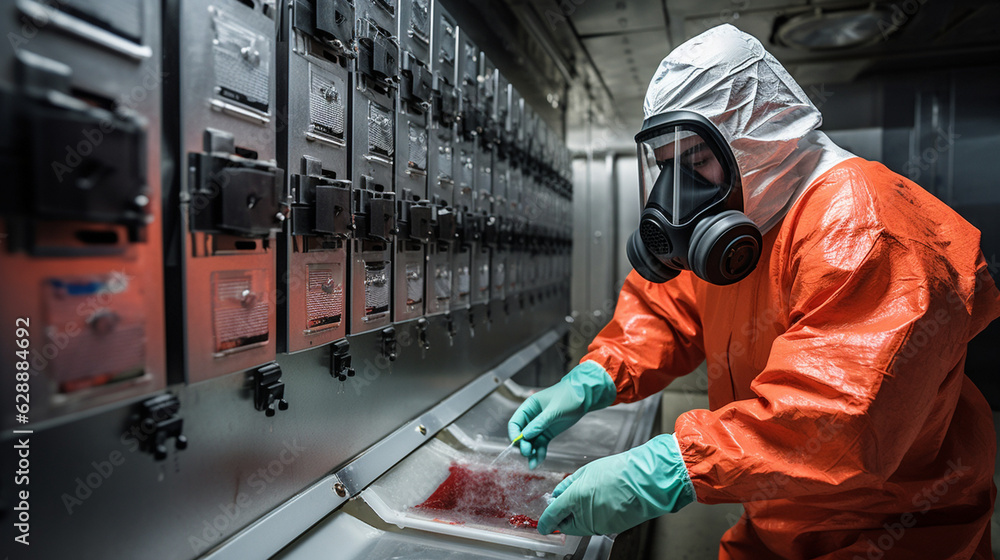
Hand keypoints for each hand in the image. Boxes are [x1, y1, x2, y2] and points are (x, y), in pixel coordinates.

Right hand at [507, 361, 616, 468]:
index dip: (514, 433)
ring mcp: (540, 426)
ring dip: (531, 453)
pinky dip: (539, 453)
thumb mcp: (553, 409)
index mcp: (529, 407)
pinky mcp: (548, 433)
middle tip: (528, 452)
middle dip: (523, 445)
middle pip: (521, 435)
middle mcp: (532, 418)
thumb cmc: (568, 396)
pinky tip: (538, 461)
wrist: (584, 397)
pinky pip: (541, 445)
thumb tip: (525, 435)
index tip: (517, 443)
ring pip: (531, 442)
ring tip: (533, 463)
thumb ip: (539, 423)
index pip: (515, 422)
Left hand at [537, 434, 694, 535]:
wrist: (647, 480)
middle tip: (568, 502)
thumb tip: (559, 493)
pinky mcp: (611, 529)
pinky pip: (597, 525)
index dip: (545, 521)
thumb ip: (569, 484)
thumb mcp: (588, 471)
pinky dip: (595, 516)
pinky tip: (604, 502)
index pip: (554, 515)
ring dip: (581, 515)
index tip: (542, 525)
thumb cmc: (620, 471)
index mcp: (576, 498)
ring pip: (582, 525)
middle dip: (565, 516)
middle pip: (567, 524)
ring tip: (593, 496)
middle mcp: (586, 515)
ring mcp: (600, 525)